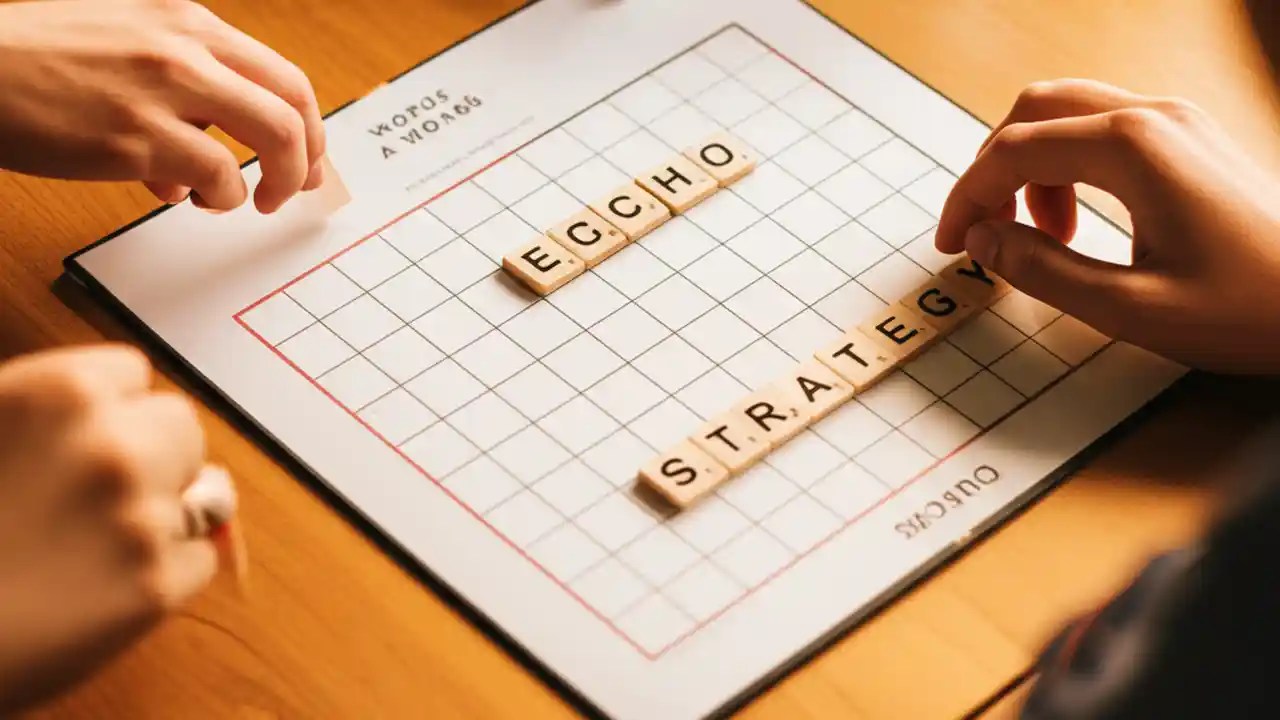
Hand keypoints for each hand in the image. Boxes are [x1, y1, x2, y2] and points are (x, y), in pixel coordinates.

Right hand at [0, 0, 325, 212]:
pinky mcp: (137, 137)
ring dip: (276, 183)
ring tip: (246, 201)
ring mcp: (164, 91)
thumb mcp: (124, 48)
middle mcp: (185, 48)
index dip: (310, 124)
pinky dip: (221, 198)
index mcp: (186, 22)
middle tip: (299, 189)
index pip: (282, 75)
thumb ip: (180, 94)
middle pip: (293, 105)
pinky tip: (193, 199)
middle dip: (308, 158)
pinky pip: (218, 178)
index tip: (310, 157)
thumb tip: (207, 167)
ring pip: (275, 139)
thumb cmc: (39, 62)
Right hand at [0, 346, 230, 712]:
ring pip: (203, 497)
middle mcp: (108, 446)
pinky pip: (199, 561)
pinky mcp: (156, 588)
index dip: (110, 412)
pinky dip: (165, 575)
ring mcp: (140, 517)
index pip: (133, 376)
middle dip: (155, 455)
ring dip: (165, 517)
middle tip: (96, 498)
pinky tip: (99, 591)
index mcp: (58, 393)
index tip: (79, 444)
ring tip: (86, 550)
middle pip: (183, 428)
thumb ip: (46, 413)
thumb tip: (124, 410)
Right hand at [935, 79, 1279, 372]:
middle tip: (982, 231)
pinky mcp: (1192, 139)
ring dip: (1032, 167)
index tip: (952, 244)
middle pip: (1036, 109)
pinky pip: (1106, 129)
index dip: (968, 197)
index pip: (1015, 151)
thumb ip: (1042, 271)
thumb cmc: (1252, 310)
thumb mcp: (1130, 308)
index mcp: (1133, 149)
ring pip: (1069, 113)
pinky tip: (1080, 223)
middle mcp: (1154, 117)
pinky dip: (1069, 166)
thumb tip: (984, 239)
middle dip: (993, 169)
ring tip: (1041, 238)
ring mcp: (1178, 121)